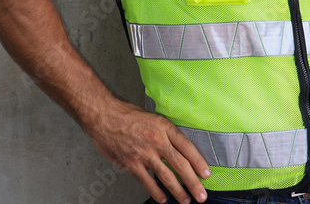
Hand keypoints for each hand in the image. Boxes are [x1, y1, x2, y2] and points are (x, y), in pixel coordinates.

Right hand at [85, 98, 210, 203]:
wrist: (104, 116)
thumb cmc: (127, 115)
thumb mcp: (153, 118)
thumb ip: (166, 134)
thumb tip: (178, 149)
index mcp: (165, 127)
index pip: (187, 147)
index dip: (199, 162)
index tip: (206, 174)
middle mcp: (157, 141)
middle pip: (180, 164)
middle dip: (193, 182)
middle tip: (201, 195)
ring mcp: (144, 153)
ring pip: (166, 176)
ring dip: (178, 191)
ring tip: (186, 200)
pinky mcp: (131, 163)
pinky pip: (147, 181)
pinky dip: (156, 191)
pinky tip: (163, 198)